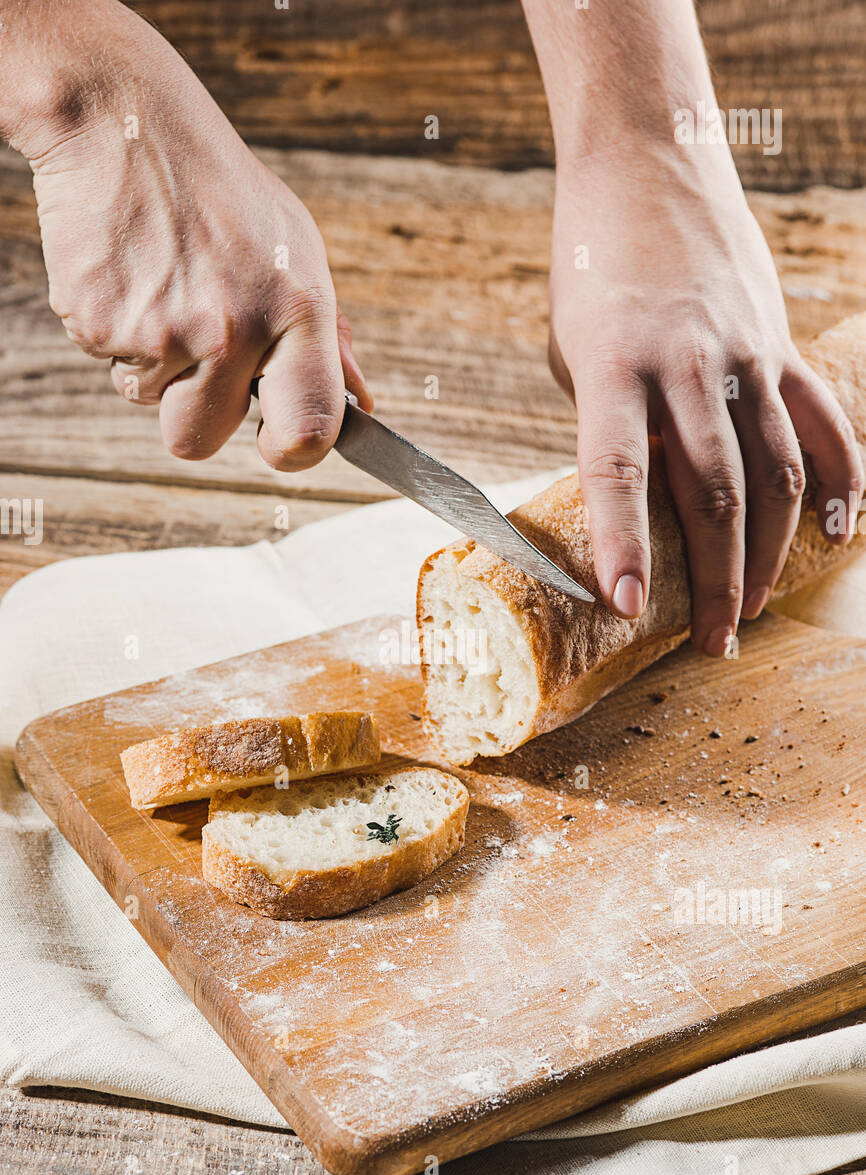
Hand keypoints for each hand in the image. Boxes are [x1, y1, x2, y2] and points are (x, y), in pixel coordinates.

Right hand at [15, 1, 369, 468]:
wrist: (124, 118)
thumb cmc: (220, 190)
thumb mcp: (297, 249)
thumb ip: (329, 337)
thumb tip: (361, 407)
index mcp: (298, 312)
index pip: (309, 430)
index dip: (290, 451)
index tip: (276, 443)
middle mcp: (235, 328)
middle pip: (198, 441)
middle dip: (191, 412)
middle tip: (193, 349)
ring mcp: (165, 329)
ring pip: (146, 401)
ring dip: (150, 362)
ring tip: (161, 284)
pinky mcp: (102, 320)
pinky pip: (105, 361)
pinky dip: (112, 327)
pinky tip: (128, 270)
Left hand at [549, 141, 863, 653]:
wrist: (648, 165)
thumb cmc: (593, 267)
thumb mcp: (573, 351)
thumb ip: (608, 426)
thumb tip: (640, 500)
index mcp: (614, 366)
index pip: (618, 470)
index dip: (624, 544)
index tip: (628, 608)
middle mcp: (686, 363)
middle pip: (712, 490)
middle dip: (713, 579)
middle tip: (710, 642)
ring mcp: (744, 353)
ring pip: (773, 471)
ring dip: (769, 553)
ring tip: (753, 608)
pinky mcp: (778, 344)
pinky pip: (821, 421)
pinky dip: (839, 481)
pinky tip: (836, 535)